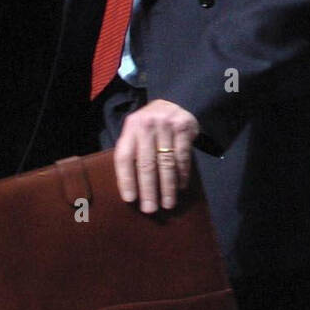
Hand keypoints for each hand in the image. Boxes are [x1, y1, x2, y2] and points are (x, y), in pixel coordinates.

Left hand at [113, 98, 198, 212]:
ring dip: (167, 187)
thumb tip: (129, 191)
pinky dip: (182, 174)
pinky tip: (180, 187)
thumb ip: (131, 153)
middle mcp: (147, 124)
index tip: (130, 200)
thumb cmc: (150, 126)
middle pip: (146, 163)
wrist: (173, 100)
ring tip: (167, 204)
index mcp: (130, 127)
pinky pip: (182, 156)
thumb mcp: (136, 132)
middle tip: (150, 209)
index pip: (125, 157)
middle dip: (148, 190)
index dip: (126, 180)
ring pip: (166, 162)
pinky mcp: (184, 126)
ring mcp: (167, 124)